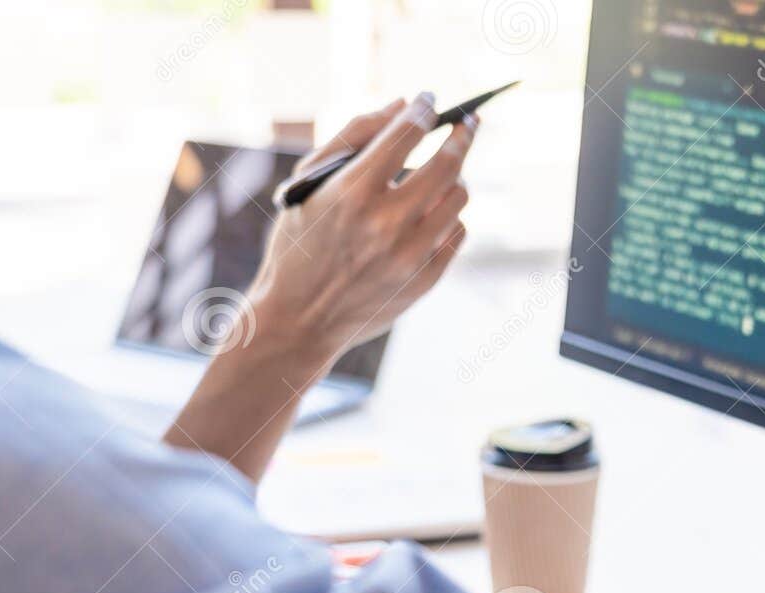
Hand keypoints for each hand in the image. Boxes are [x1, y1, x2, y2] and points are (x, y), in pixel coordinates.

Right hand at [164, 95, 474, 483]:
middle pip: (446, 164)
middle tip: (467, 123)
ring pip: (458, 199)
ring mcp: (409, 256)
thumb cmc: (298, 245)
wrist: (297, 320)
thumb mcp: (308, 186)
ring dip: (456, 178)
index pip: (405, 134)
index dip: (424, 110)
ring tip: (445, 173)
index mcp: (351, 193)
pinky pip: (456, 234)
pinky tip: (435, 212)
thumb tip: (403, 105)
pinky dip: (449, 217)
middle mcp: (385, 224)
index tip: (431, 100)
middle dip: (462, 135)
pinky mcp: (424, 281)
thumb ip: (353, 138)